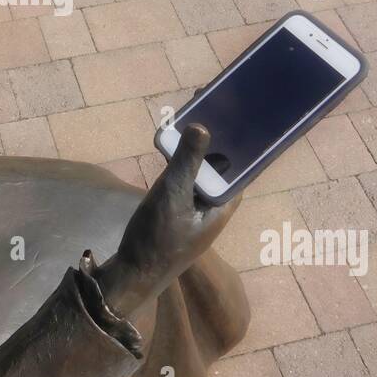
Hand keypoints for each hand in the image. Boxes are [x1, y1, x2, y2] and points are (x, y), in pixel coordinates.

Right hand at [94, 124, 238, 315]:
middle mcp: (216, 205)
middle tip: (208, 103)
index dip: (242, 137)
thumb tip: (203, 126)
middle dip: (218, 136)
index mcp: (225, 202)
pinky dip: (184, 160)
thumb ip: (187, 160)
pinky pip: (188, 178)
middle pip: (223, 164)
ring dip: (198, 147)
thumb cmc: (159, 237)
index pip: (243, 163)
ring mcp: (198, 209)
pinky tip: (173, 145)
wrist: (133, 274)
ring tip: (191, 116)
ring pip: (203, 170)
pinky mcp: (180, 211)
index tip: (236, 110)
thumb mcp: (172, 194)